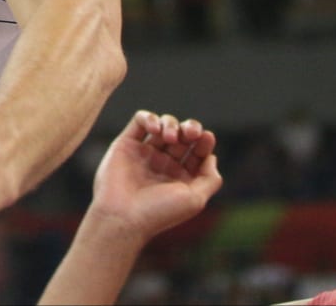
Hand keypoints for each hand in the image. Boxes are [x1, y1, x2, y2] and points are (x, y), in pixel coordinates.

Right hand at [87, 111, 221, 240]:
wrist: (123, 217)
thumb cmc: (159, 212)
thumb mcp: (195, 200)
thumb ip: (210, 179)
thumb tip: (212, 157)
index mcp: (180, 177)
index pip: (197, 152)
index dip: (204, 142)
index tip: (206, 138)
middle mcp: (163, 164)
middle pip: (182, 136)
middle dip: (190, 128)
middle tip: (191, 133)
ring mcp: (144, 153)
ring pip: (163, 125)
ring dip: (171, 124)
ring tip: (170, 137)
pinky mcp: (126, 144)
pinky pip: (139, 121)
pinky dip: (149, 118)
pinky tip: (156, 129)